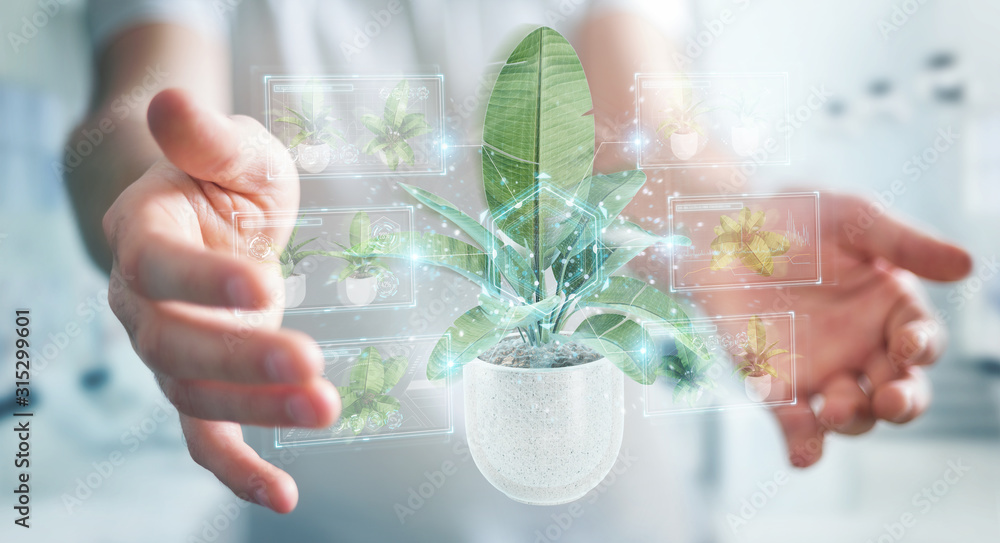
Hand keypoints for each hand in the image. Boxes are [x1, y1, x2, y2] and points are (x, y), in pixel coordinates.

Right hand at [103, 89, 340, 512]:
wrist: (210, 217)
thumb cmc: (226, 180)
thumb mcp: (238, 149)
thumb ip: (210, 136)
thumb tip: (172, 103)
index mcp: (144, 232)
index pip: (158, 265)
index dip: (204, 281)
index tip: (265, 285)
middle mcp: (140, 300)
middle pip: (173, 343)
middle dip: (242, 359)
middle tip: (311, 366)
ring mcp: (167, 348)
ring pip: (194, 392)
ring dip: (258, 407)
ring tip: (326, 409)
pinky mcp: (200, 383)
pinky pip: (205, 435)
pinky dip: (238, 467)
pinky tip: (284, 494)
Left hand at [697, 193, 971, 466]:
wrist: (720, 229)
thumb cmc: (793, 218)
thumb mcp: (852, 219)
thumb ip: (903, 244)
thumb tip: (967, 265)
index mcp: (889, 308)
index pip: (921, 340)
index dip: (921, 347)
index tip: (906, 344)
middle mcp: (862, 347)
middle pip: (899, 392)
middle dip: (901, 402)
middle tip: (888, 399)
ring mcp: (819, 370)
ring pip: (852, 414)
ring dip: (850, 418)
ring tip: (830, 408)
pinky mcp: (774, 383)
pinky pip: (794, 422)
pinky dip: (801, 442)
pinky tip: (802, 454)